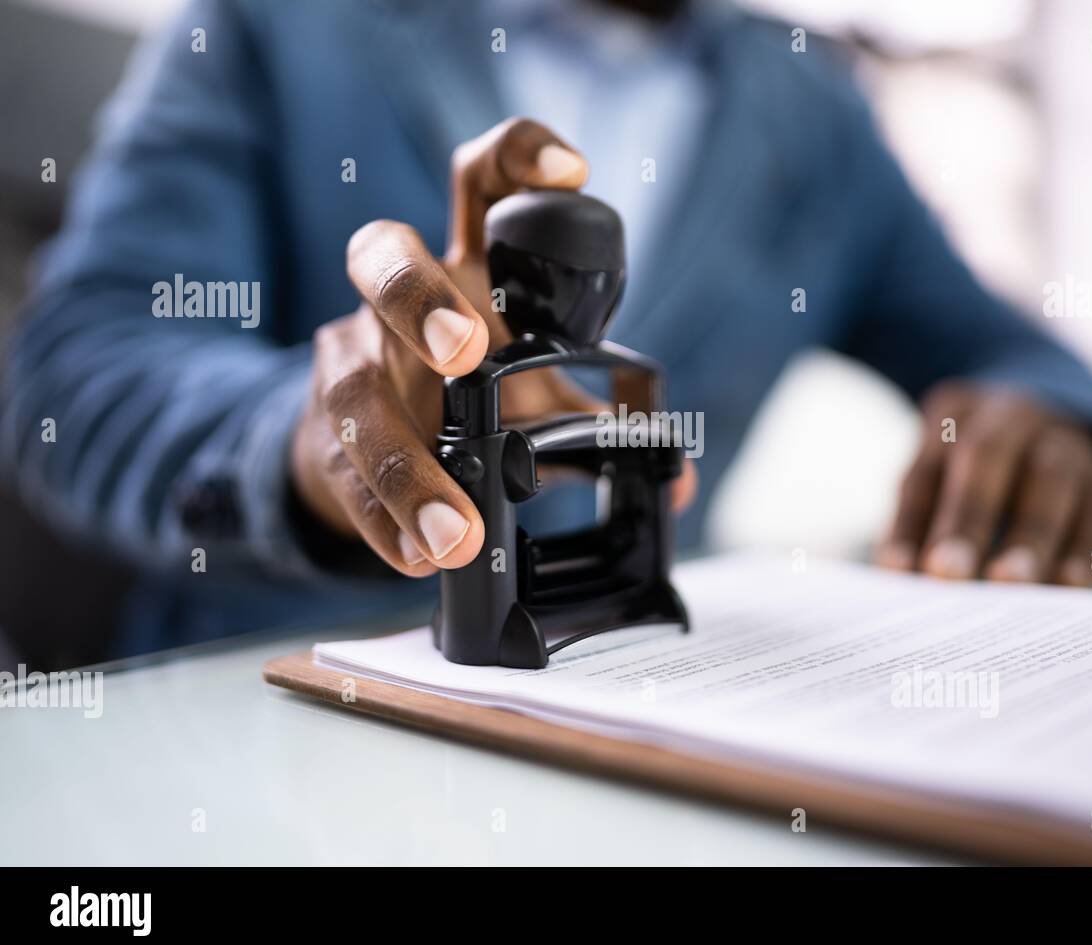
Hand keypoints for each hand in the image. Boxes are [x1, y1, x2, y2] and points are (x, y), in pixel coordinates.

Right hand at [291, 117, 694, 574]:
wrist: (361, 450)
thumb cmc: (453, 396)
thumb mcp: (530, 391)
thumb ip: (598, 421)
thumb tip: (679, 479)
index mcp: (463, 269)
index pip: (479, 182)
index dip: (519, 156)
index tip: (575, 172)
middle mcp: (397, 304)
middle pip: (383, 256)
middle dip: (420, 297)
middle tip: (466, 354)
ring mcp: (352, 365)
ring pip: (355, 390)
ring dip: (409, 463)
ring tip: (461, 528)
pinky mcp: (326, 438)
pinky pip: (347, 476)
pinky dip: (387, 519)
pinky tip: (423, 556)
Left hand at [876, 382, 1091, 586]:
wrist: (1053, 424)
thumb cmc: (972, 469)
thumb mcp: (940, 472)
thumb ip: (921, 522)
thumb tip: (904, 580)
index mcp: (955, 414)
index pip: (925, 471)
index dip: (909, 523)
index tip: (896, 570)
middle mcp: (1011, 417)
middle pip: (985, 456)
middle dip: (966, 517)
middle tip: (947, 573)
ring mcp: (1063, 444)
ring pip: (1049, 480)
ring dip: (1028, 536)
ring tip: (1008, 583)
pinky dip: (1082, 551)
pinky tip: (1066, 586)